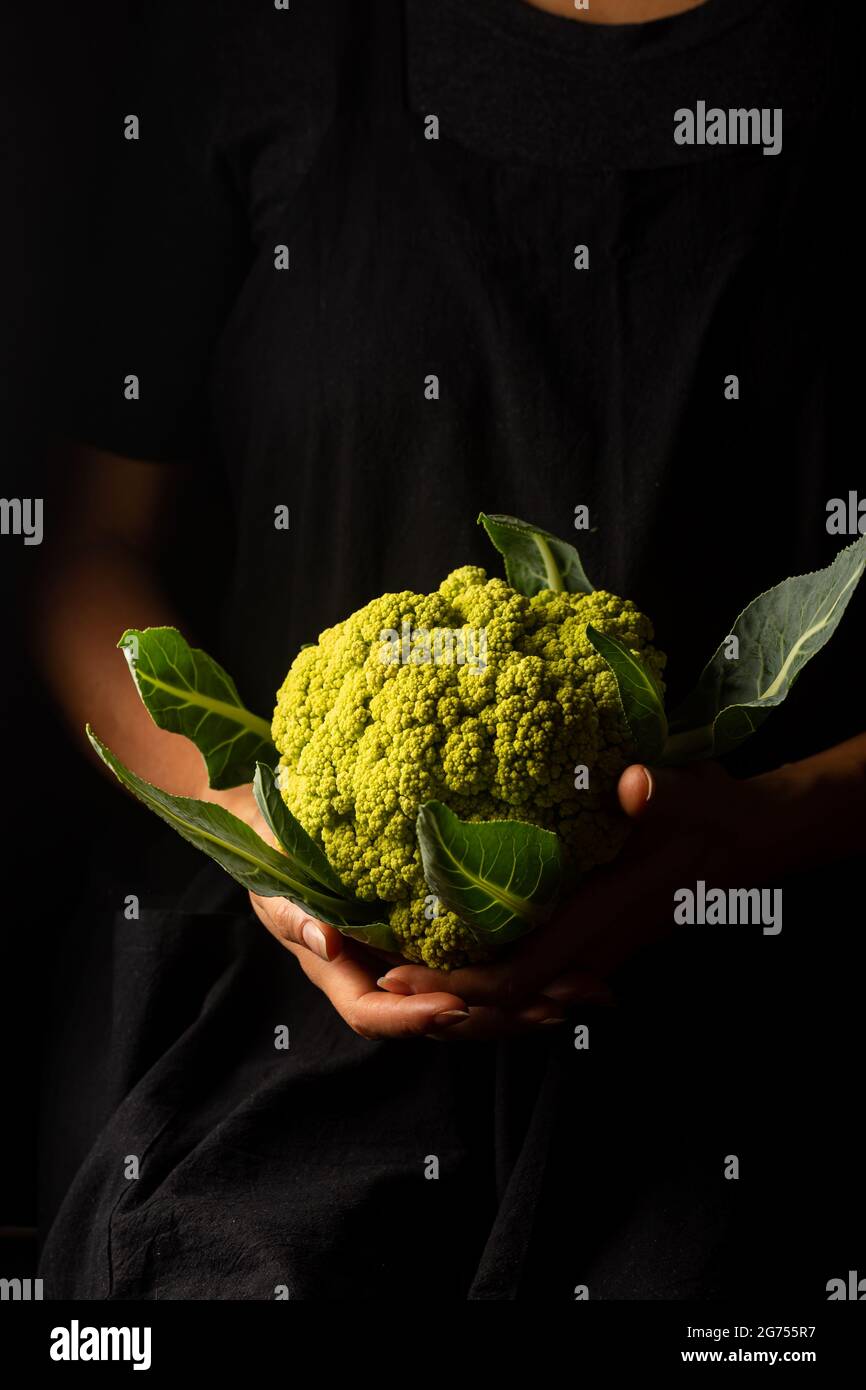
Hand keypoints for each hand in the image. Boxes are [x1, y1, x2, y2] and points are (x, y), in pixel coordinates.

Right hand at [212, 782, 568, 1039]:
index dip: (413, 1018)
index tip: (454, 1007)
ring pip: (470, 1001)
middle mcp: (381, 977)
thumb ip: (295, 914)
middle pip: (439, 1020)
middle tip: (551, 1009)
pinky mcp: (439, 939)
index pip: (374, 1014)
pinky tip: (571, 966)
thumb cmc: (270, 848)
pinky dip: (525, 974)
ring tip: (578, 996)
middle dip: (496, 1020)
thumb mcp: (272, 877)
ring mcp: (413, 962)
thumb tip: (328, 943)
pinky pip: (481, 968)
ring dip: (524, 1004)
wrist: (279, 827)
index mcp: (339, 970)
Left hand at [376, 759, 801, 1033]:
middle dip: (443, 1002)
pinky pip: (536, 976)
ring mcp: (596, 949)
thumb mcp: (693, 798)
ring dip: (465, 996)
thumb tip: (636, 785)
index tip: (399, 980)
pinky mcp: (599, 938)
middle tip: (379, 984)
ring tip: (405, 981)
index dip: (456, 988)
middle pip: (506, 1001)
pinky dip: (493, 980)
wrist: (752, 841)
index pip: (517, 974)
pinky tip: (460, 960)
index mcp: (601, 921)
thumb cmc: (715, 819)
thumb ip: (666, 794)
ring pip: (521, 996)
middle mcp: (593, 947)